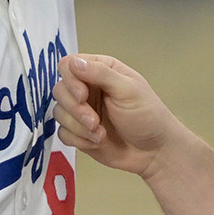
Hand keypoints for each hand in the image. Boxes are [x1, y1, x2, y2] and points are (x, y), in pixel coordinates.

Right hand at [53, 54, 183, 178]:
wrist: (154, 152)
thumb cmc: (148, 116)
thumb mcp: (128, 90)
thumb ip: (101, 74)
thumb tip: (74, 62)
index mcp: (101, 71)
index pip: (68, 65)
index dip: (71, 81)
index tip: (83, 96)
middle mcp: (88, 88)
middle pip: (60, 90)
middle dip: (75, 109)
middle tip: (94, 121)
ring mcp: (82, 111)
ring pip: (59, 113)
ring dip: (78, 127)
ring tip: (101, 134)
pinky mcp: (79, 132)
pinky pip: (63, 133)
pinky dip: (78, 140)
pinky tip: (97, 142)